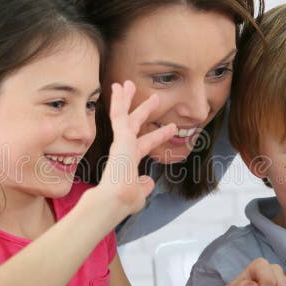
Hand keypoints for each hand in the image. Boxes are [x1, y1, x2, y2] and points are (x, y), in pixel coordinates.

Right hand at [97, 81, 176, 215]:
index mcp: (130, 162)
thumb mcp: (140, 194)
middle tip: (152, 97)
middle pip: (133, 125)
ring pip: (123, 116)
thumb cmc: (124, 202)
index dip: (158, 135)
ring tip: (127, 83)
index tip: (171, 127)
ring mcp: (121, 144)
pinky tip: (120, 88)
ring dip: (126, 100)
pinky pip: (119, 116)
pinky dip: (119, 102)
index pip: (146, 144)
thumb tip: (150, 181)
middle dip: (143, 110)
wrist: (114, 201)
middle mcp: (124, 150)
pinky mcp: (119, 139)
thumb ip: (145, 186)